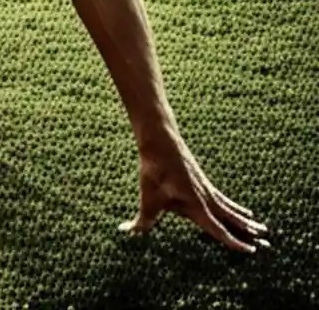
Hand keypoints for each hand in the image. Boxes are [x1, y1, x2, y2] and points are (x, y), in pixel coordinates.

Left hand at [120, 132, 268, 251]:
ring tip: (261, 229)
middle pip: (231, 219)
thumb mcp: (149, 198)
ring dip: (244, 219)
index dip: (233, 242)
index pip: (218, 229)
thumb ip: (143, 220)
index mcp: (197, 206)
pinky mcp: (202, 181)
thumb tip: (126, 231)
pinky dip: (233, 206)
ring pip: (229, 208)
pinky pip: (222, 198)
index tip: (250, 251)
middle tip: (267, 242)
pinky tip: (241, 210)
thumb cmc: (155, 171)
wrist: (161, 142)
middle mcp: (206, 198)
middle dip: (248, 231)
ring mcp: (206, 189)